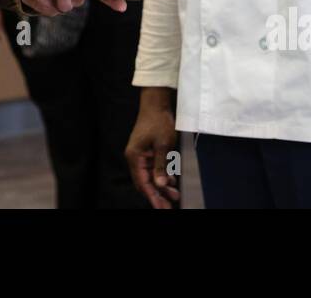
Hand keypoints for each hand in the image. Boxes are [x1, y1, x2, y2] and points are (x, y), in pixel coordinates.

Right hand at [125, 87, 180, 208]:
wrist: (156, 103)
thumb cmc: (158, 121)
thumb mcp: (163, 145)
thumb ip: (161, 166)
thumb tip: (160, 185)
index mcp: (135, 157)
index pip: (143, 183)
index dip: (153, 197)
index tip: (162, 208)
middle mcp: (135, 158)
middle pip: (145, 182)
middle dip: (158, 194)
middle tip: (170, 205)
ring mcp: (140, 155)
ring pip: (150, 177)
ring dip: (161, 186)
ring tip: (175, 195)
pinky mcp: (147, 152)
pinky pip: (153, 169)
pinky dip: (162, 176)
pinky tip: (172, 182)